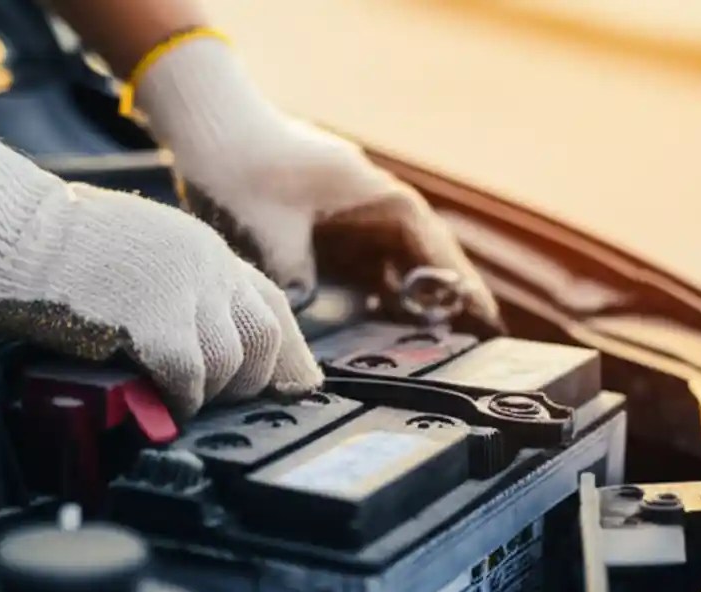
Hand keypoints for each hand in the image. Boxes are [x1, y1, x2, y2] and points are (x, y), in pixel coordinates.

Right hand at [0, 120, 321, 416]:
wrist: (9, 226)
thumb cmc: (52, 243)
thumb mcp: (138, 251)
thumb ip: (175, 288)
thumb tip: (194, 341)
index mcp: (201, 248)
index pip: (270, 304)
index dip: (289, 352)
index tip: (297, 384)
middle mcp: (204, 264)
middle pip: (265, 339)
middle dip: (250, 381)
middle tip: (218, 401)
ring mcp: (182, 290)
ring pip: (232, 365)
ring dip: (207, 393)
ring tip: (177, 398)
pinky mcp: (153, 320)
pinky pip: (190, 378)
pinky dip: (179, 399)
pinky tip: (157, 399)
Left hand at [136, 37, 501, 328]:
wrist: (212, 131)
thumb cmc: (244, 169)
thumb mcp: (270, 229)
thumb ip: (295, 274)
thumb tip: (309, 312)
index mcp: (380, 200)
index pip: (435, 251)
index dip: (463, 290)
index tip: (488, 323)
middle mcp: (378, 209)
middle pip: (427, 262)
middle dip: (447, 303)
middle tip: (472, 348)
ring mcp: (357, 221)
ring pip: (399, 269)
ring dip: (412, 305)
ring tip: (429, 350)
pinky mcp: (333, 232)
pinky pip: (369, 270)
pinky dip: (379, 298)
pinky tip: (380, 329)